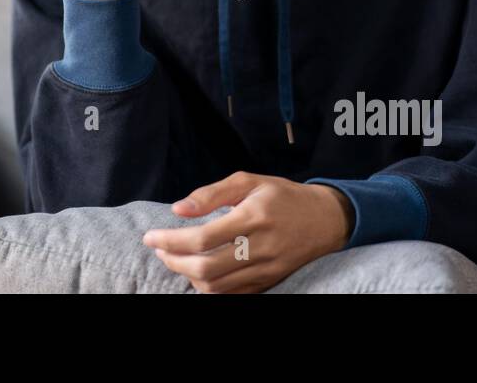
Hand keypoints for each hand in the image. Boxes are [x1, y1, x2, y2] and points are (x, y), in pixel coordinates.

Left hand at [141, 172, 354, 293]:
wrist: (326, 219)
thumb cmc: (282, 195)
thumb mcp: (249, 181)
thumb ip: (211, 194)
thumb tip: (178, 209)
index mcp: (253, 217)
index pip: (202, 237)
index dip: (170, 241)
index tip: (150, 237)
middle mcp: (260, 247)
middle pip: (206, 268)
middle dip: (174, 262)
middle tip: (160, 251)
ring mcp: (266, 269)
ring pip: (217, 287)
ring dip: (188, 277)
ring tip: (177, 260)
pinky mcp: (270, 283)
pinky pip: (232, 295)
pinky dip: (209, 288)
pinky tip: (199, 273)